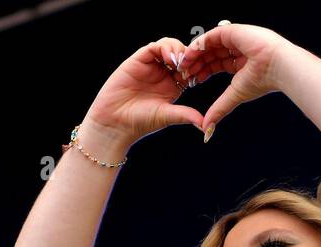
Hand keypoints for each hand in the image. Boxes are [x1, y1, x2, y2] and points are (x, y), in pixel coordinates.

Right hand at [84, 36, 204, 145]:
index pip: (189, 69)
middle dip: (187, 56)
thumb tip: (205, 125)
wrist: (115, 122)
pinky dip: (163, 48)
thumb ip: (185, 115)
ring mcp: (150, 66)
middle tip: (190, 65)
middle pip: (180, 54)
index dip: (196, 68)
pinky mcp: (137, 61)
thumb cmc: (140, 122)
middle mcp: (162, 74)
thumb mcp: (167, 116)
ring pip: (167, 47)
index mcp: (173, 86)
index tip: (199, 75)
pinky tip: (169, 59)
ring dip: (176, 50)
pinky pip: (152, 48)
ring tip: (178, 62)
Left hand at [178, 22, 295, 137]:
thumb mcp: (234, 96)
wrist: (277, 66)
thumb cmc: (261, 81)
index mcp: (239, 62)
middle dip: (196, 64)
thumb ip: (219, 109)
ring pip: (208, 44)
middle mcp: (236, 49)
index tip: (191, 81)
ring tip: (183, 64)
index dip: (202, 72)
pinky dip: (199, 44)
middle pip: (209, 54)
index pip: (215, 65)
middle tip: (183, 73)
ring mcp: (234, 38)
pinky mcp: (232, 31)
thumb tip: (207, 128)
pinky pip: (211, 36)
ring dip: (194, 54)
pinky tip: (190, 54)